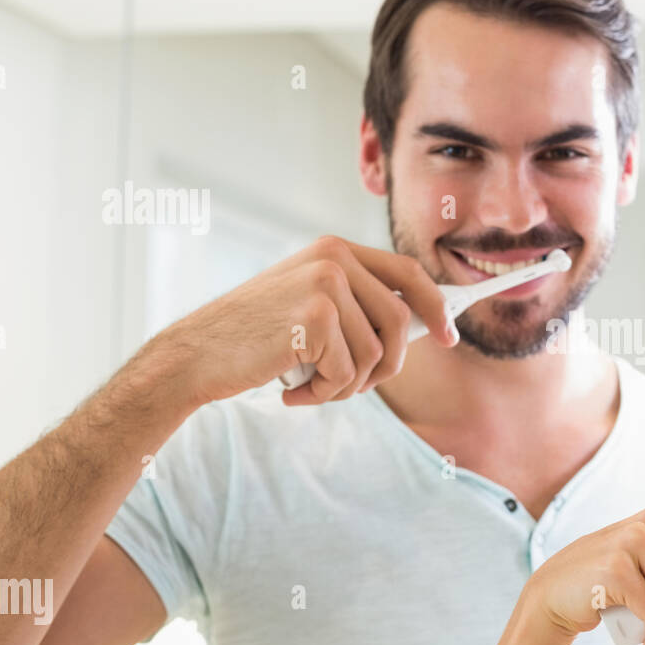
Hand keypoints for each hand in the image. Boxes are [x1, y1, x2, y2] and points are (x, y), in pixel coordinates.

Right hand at [151, 235, 458, 406]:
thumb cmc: (255, 338)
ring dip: (347, 385)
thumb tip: (422, 325)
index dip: (435, 305)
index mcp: (334, 250)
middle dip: (388, 365)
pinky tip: (292, 391)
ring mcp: (324, 286)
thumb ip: (357, 306)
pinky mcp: (314, 319)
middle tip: (355, 387)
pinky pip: (348, 373)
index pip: (406, 271)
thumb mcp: (309, 306)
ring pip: (375, 354)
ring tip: (311, 386)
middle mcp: (333, 259)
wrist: (196, 354)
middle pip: (399, 320)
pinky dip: (324, 394)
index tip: (448, 336)